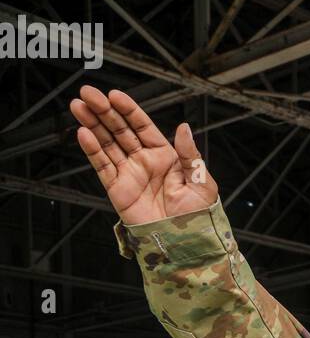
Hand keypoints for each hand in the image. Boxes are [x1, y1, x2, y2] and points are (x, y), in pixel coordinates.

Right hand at [70, 86, 218, 224]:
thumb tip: (184, 127)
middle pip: (120, 131)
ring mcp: (130, 174)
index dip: (128, 110)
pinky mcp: (118, 190)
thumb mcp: (202, 183)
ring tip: (78, 106)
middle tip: (88, 93)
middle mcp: (145, 162)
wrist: (186, 244)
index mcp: (166, 156)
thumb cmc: (199, 217)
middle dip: (104, 111)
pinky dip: (92, 150)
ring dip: (92, 125)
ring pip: (107, 144)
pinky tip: (83, 134)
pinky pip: (103, 167)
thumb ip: (191, 154)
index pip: (143, 127)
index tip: (114, 95)